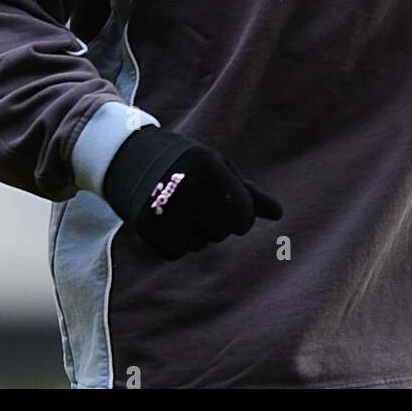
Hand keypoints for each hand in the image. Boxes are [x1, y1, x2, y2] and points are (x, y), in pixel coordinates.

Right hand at [102, 127, 282, 259]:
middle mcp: (187, 188)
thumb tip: (279, 214)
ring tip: (178, 205)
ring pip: (198, 245)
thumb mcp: (220, 169)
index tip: (226, 200)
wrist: (132, 158)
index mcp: (210, 170)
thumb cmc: (188, 163)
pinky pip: (175, 252)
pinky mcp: (146, 226)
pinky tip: (165, 218)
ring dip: (194, 231)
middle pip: (221, 233)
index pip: (243, 218)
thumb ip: (249, 194)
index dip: (239, 215)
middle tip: (198, 200)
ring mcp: (164, 208)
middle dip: (216, 223)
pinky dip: (174, 241)